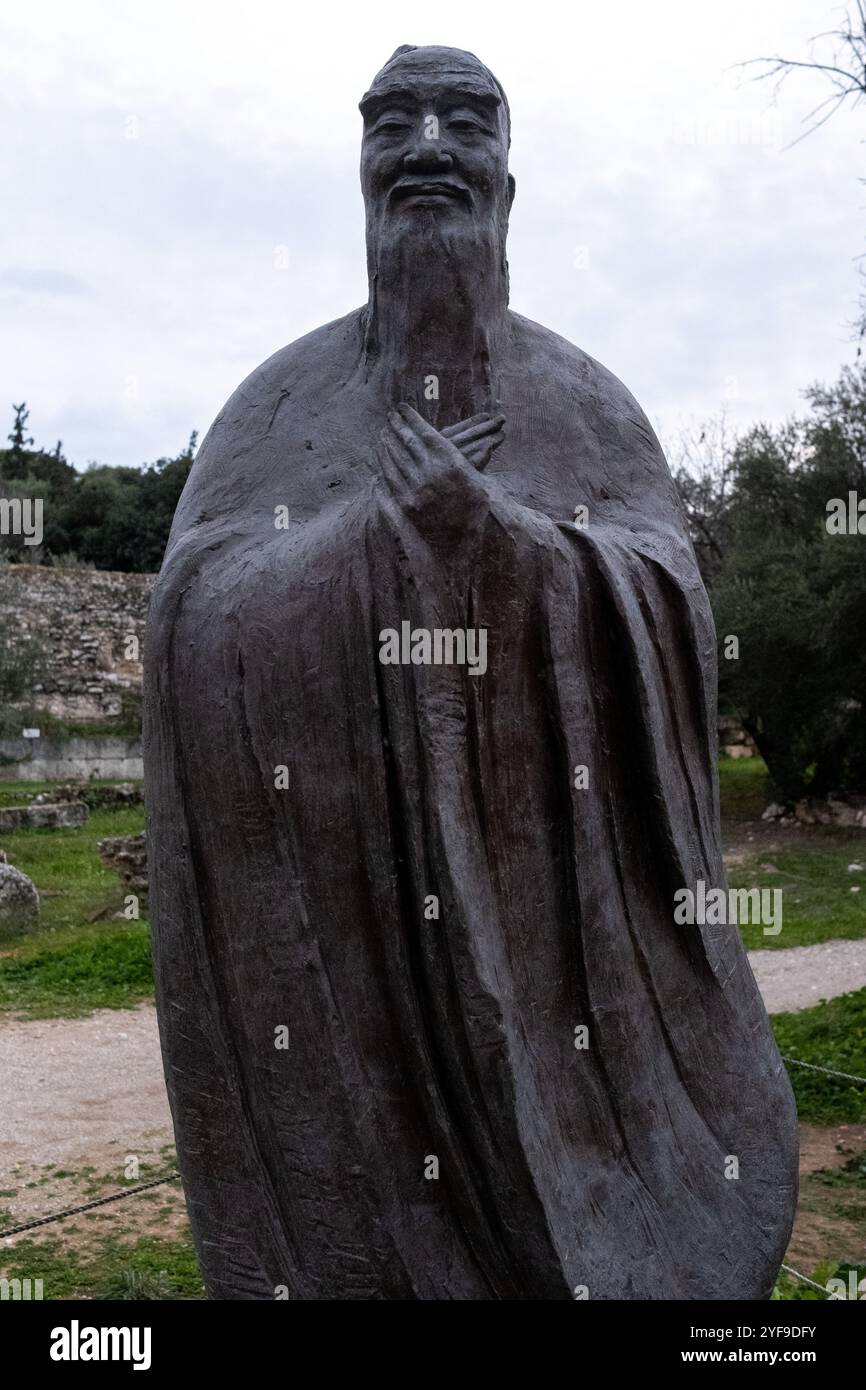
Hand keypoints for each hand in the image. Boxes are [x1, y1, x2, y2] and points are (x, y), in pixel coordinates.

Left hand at [378, 404, 495, 544]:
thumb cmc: (475, 512)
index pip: (425, 433)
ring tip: (383, 432)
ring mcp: (416, 489)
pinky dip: (383, 465)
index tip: (402, 408)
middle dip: (397, 426)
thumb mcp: (479, 483)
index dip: (411, 418)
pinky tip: (379, 457)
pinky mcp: (406, 504)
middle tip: (390, 416)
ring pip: (395, 459)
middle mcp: (432, 473)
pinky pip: (389, 479)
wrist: (463, 544)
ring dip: (387, 443)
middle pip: (407, 443)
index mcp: (451, 462)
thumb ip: (466, 463)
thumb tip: (463, 446)